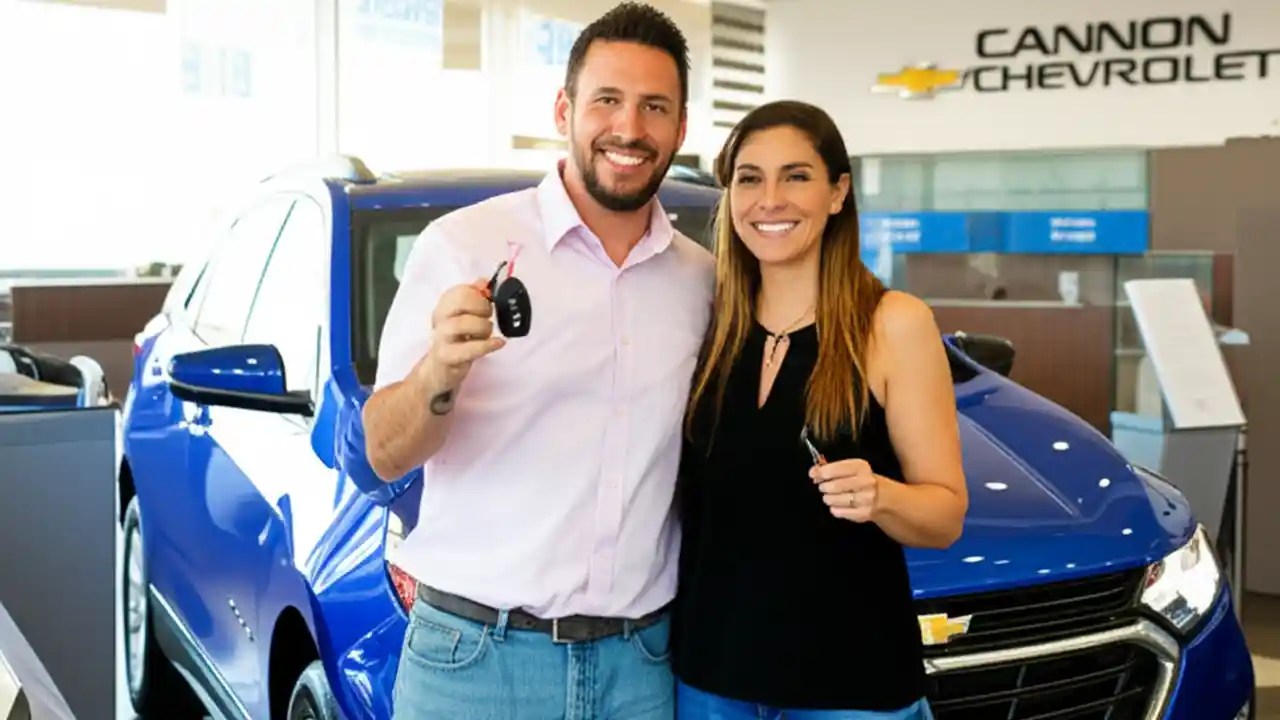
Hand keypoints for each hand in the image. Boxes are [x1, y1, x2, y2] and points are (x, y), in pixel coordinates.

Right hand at [422, 278, 505, 392]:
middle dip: (482, 307)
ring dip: (483, 327)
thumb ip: (474, 299)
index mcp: (445, 305)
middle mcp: (440, 318)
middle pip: (461, 301)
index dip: (479, 295)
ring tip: (488, 334)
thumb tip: (484, 282)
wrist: (438, 371)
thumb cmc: (456, 342)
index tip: (487, 303)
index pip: (462, 290)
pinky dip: (487, 345)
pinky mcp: (446, 356)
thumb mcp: (465, 318)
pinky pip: (468, 349)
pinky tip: (499, 343)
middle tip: (489, 317)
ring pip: (462, 324)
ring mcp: (441, 337)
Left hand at [810, 459, 879, 522]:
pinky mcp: (863, 513)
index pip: (836, 469)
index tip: (813, 474)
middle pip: (833, 486)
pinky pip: (838, 512)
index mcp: (861, 467)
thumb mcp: (853, 468)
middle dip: (824, 486)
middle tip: (824, 487)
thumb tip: (814, 471)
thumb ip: (833, 468)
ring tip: (832, 496)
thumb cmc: (863, 480)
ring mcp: (865, 499)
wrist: (885, 497)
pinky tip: (839, 504)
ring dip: (828, 498)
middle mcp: (865, 482)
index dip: (821, 472)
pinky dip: (834, 508)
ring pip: (834, 500)